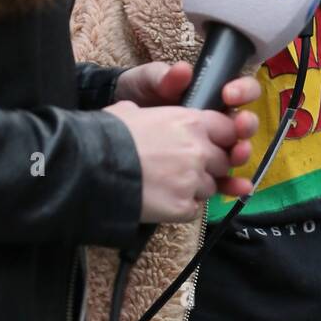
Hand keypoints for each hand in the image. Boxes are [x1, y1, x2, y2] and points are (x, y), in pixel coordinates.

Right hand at [104, 67, 262, 221]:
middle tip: (182, 169)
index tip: (211, 146)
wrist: (92, 169)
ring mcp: (193, 180)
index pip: (228, 130)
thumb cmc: (108, 137)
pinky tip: (160, 201)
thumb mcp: (131, 111)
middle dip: (208, 167)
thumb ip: (152, 115)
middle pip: (222, 162)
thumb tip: (140, 115)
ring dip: (194, 189)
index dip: (221, 139)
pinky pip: (193, 209)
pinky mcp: (183, 207)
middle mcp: (199, 149)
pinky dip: (181, 208)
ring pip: (209, 188)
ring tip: (166, 186)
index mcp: (191, 121)